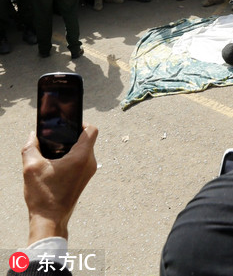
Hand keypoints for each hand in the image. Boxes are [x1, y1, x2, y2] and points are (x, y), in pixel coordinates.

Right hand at [22, 125, 98, 243]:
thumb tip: (32, 135)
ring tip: (53, 150)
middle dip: (71, 135)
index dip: (81, 123)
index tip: (66, 125)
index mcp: (81, 157)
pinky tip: (55, 162)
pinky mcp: (84, 178)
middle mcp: (90, 163)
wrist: (50, 219)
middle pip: (87, 139)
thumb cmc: (43, 195)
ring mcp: (89, 171)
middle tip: (55, 137)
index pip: (92, 130)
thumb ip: (30, 147)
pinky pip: (81, 160)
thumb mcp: (31, 167)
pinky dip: (71, 157)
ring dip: (70, 147)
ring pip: (84, 150)